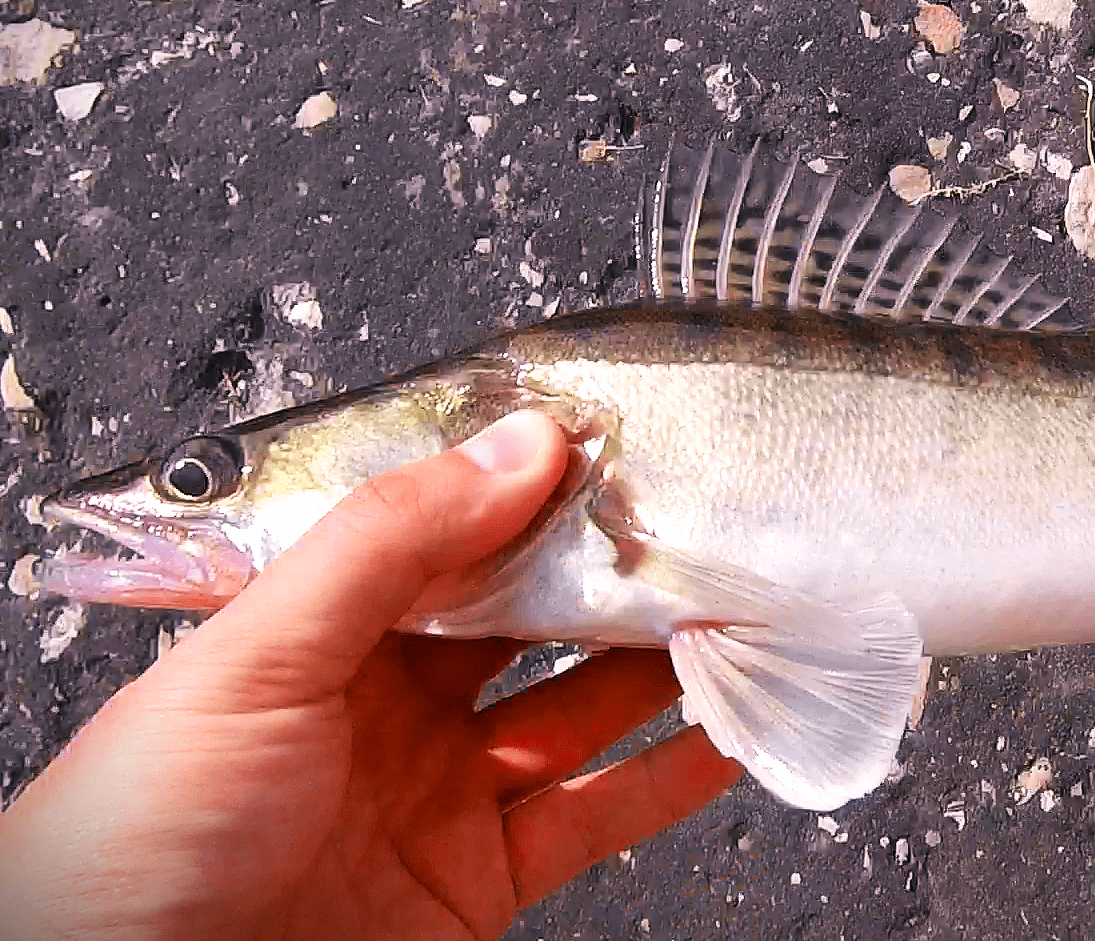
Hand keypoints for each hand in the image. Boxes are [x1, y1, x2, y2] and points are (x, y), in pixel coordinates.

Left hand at [0, 410, 740, 940]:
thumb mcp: (255, 659)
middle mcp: (381, 704)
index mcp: (312, 632)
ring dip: (652, 666)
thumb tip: (514, 446)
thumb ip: (388, 545)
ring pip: (574, 709)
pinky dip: (668, 779)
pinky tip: (724, 735)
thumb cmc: (134, 838)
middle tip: (688, 524)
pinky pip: (594, 816)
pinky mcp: (478, 879)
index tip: (607, 449)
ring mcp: (436, 793)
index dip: (521, 493)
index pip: (439, 537)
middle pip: (521, 619)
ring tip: (729, 612)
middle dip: (603, 573)